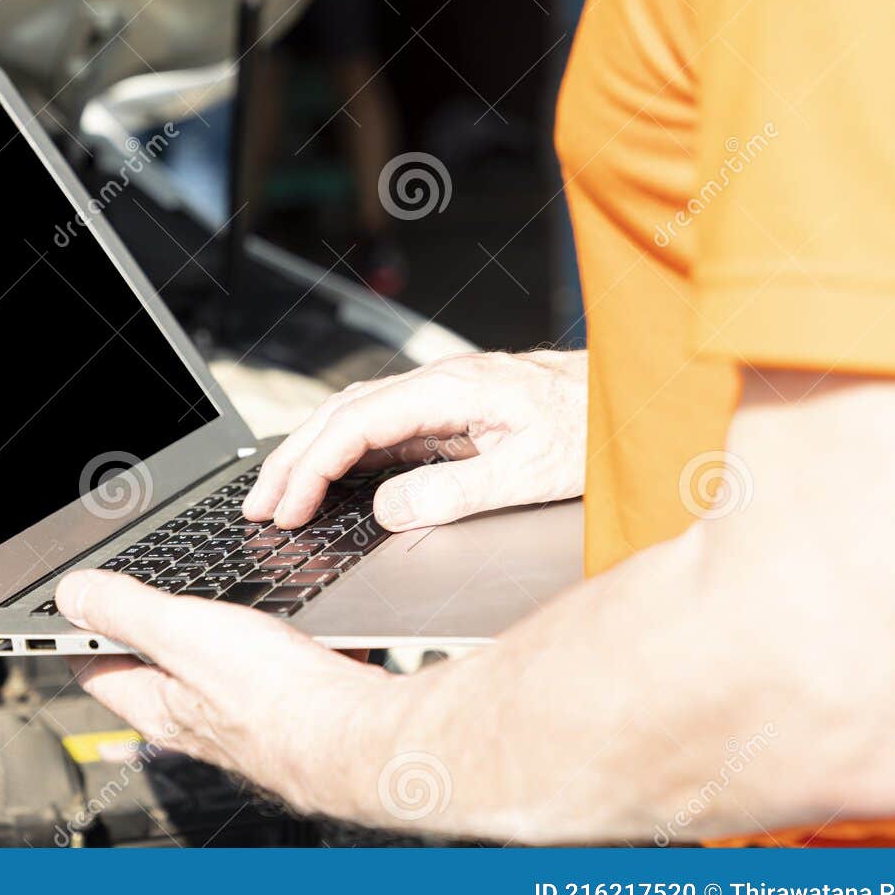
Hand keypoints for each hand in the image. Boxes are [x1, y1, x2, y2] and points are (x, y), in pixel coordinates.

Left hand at [56, 570, 401, 819]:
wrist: (362, 734)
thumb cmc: (277, 700)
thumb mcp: (185, 637)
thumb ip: (128, 613)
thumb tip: (72, 595)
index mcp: (158, 705)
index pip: (97, 668)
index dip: (76, 633)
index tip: (66, 611)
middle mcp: (198, 717)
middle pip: (155, 669)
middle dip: (144, 632)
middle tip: (130, 600)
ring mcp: (247, 712)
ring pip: (216, 665)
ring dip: (210, 632)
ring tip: (205, 602)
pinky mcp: (295, 702)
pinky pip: (271, 663)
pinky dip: (270, 638)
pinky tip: (287, 622)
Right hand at [242, 350, 586, 529]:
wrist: (635, 401)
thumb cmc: (596, 429)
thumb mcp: (531, 472)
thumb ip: (457, 491)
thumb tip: (390, 509)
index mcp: (451, 389)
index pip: (356, 424)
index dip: (312, 468)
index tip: (287, 508)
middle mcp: (439, 385)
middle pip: (341, 415)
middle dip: (292, 461)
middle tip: (258, 508)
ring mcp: (442, 398)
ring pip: (355, 418)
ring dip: (311, 455)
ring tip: (278, 495)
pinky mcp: (451, 414)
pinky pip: (381, 429)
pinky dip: (343, 454)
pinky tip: (330, 479)